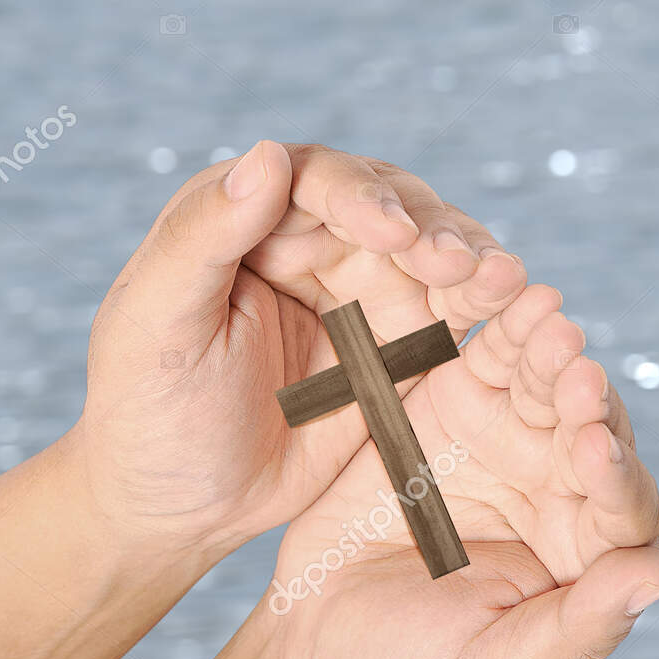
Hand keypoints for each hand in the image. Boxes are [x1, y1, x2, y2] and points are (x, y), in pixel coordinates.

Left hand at [75, 141, 526, 555]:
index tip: (390, 232)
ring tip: (499, 278)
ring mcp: (363, 289)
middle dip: (432, 228)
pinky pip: (453, 311)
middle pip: (393, 205)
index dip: (359, 196)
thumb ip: (204, 235)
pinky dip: (486, 304)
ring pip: (434, 251)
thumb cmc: (145, 412)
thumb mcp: (155, 324)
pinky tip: (512, 302)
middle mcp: (313, 238)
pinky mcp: (400, 341)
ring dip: (471, 258)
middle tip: (456, 263)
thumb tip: (267, 152)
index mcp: (246, 215)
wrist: (177, 507)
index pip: (316, 180)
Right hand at [264, 285, 658, 658]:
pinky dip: (502, 326)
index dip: (615, 481)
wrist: (312, 650)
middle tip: (575, 372)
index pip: (624, 511)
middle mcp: (562, 489)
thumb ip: (579, 630)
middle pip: (593, 432)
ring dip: (551, 353)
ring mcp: (512, 439)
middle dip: (585, 401)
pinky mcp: (456, 399)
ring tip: (547, 322)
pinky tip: (514, 300)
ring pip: (547, 384)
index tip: (595, 452)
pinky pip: (488, 354)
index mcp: (588, 557)